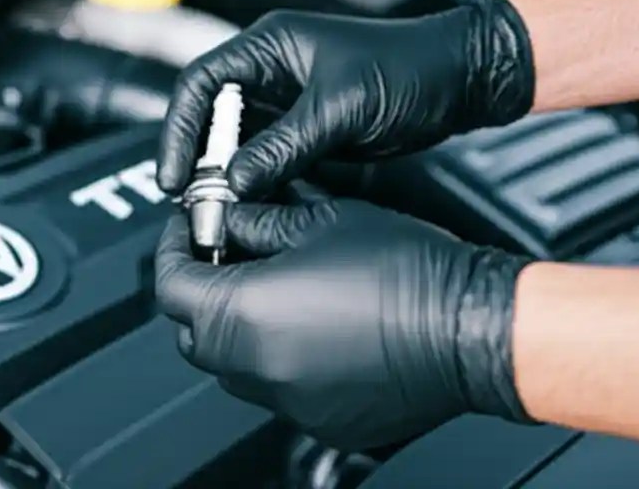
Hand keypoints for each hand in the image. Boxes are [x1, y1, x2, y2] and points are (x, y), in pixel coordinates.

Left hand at [154, 200, 534, 449]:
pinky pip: (277, 389)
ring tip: (276, 287)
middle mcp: (256, 367)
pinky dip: (279, 359)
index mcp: (242, 313)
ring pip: (233, 364)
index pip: (169, 284)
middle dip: (202, 287)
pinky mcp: (320, 420)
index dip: (174, 247)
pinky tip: (313, 325)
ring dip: (237, 326)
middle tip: (229, 252)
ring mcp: (287, 401)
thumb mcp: (316, 219)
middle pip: (192, 329)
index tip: (188, 228)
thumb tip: (227, 218)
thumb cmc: (405, 271)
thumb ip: (255, 222)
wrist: (469, 326)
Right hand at [155, 0, 534, 197]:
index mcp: (268, 46)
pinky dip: (254, 183)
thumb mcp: (341, 106)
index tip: (176, 170)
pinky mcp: (304, 131)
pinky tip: (251, 205)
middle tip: (189, 199)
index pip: (201, 83)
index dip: (180, 127)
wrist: (459, 81)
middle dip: (197, 158)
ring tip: (217, 209)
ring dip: (225, 176)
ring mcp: (287, 104)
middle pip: (211, 117)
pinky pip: (265, 159)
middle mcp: (270, 73)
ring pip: (235, 144)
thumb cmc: (410, 67)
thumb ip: (285, 144)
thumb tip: (236, 180)